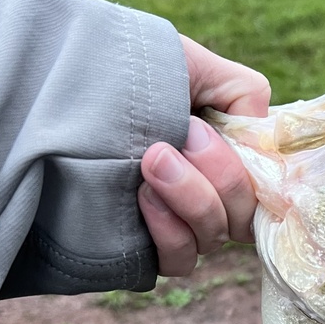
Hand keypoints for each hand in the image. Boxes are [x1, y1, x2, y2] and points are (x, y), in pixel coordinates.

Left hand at [138, 37, 269, 275]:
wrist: (57, 90)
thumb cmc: (124, 71)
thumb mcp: (189, 63)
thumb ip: (241, 92)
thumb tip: (263, 132)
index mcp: (226, 156)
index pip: (267, 186)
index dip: (255, 171)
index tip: (209, 132)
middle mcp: (209, 196)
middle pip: (245, 215)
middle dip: (220, 173)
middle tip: (180, 135)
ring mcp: (181, 226)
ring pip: (215, 236)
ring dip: (191, 197)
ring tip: (152, 159)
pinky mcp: (151, 252)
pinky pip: (180, 260)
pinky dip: (169, 231)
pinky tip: (141, 197)